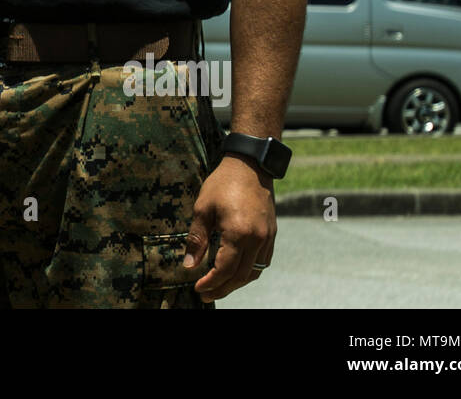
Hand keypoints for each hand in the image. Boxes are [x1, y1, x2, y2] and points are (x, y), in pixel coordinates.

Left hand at [184, 153, 276, 302]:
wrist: (249, 165)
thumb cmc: (222, 184)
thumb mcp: (202, 209)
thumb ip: (197, 240)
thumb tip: (189, 266)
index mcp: (238, 233)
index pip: (224, 269)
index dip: (210, 282)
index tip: (197, 288)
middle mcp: (257, 239)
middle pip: (240, 276)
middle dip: (222, 288)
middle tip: (206, 294)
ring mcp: (267, 238)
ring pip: (254, 272)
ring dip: (236, 283)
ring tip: (219, 286)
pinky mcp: (272, 234)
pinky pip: (263, 262)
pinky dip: (249, 271)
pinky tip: (236, 272)